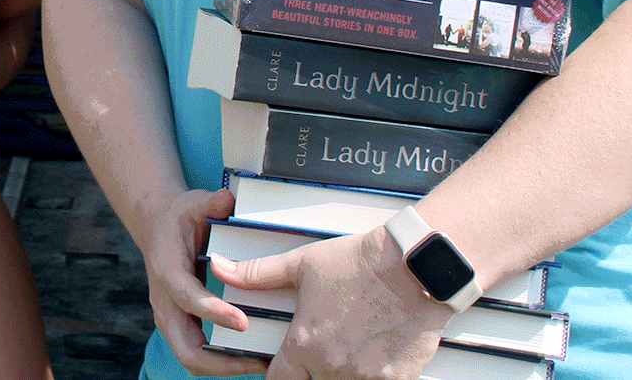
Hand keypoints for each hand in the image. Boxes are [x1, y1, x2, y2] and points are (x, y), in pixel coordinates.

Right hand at [145, 187, 268, 375]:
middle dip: (220, 362)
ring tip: (260, 365)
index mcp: (166, 270)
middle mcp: (164, 300)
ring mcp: (169, 316)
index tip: (243, 322)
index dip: (213, 313)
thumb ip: (210, 203)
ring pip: (191, 358)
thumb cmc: (180, 218)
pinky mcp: (179, 324)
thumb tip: (227, 199)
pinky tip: (250, 358)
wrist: (157, 228)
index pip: (187, 299)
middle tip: (257, 360)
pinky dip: (221, 363)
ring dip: (223, 368)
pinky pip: (198, 354)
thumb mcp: (193, 203)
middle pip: (185, 346)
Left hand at [209, 226, 450, 379]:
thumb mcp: (301, 264)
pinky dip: (370, 377)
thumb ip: (257, 274)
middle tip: (318, 355)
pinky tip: (373, 356)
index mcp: (304, 345)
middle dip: (310, 376)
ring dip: (340, 375)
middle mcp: (332, 368)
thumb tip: (219, 266)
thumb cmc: (356, 263)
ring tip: (347, 350)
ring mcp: (366, 378)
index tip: (285, 366)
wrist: (412, 266)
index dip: (278, 375)